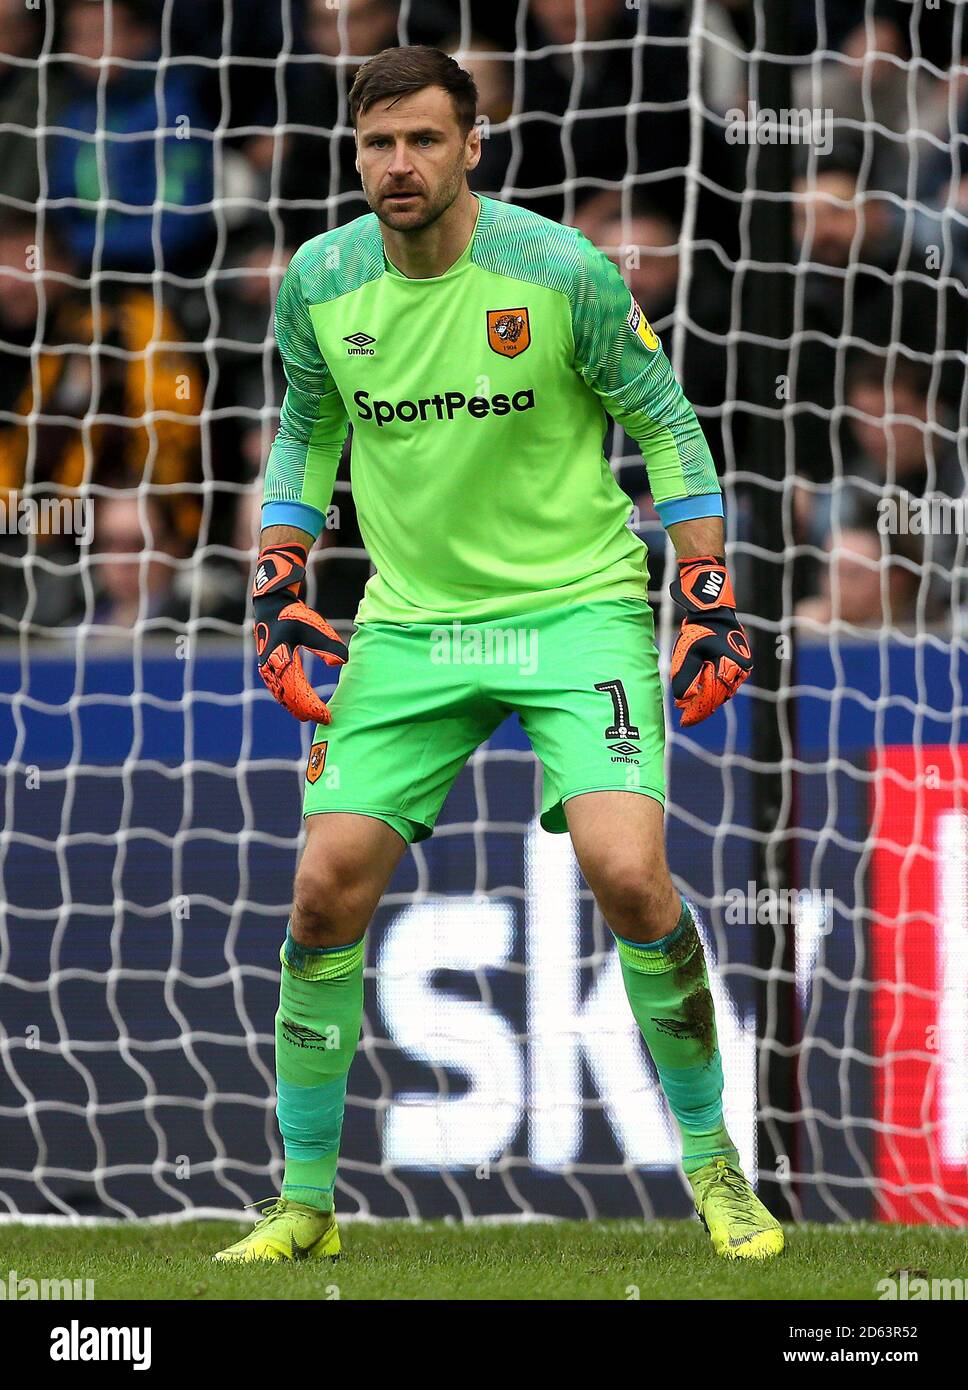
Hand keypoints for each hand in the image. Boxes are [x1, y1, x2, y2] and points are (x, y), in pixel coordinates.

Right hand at [252, 543, 347, 722]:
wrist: (271, 606)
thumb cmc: (293, 615)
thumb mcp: (313, 626)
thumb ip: (328, 644)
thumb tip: (342, 662)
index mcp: (280, 659)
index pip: (297, 692)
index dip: (312, 706)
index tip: (327, 715)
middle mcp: (271, 668)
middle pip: (288, 698)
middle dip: (306, 711)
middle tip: (325, 719)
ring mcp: (267, 669)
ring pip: (282, 696)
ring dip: (297, 707)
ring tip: (314, 716)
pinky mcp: (269, 668)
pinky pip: (279, 690)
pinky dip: (290, 700)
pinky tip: (301, 705)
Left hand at [669, 555, 751, 726]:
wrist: (712, 612)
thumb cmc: (698, 630)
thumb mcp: (687, 653)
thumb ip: (684, 677)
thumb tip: (683, 700)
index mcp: (729, 666)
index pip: (711, 697)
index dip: (696, 711)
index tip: (684, 722)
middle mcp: (740, 670)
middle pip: (718, 697)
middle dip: (701, 707)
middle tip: (685, 716)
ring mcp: (741, 668)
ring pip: (722, 691)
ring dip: (707, 700)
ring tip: (689, 706)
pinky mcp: (739, 664)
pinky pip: (725, 682)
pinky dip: (712, 690)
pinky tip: (700, 693)